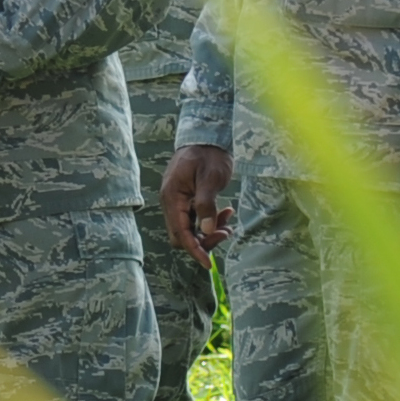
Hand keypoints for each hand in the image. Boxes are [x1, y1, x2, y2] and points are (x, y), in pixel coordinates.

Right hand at [162, 145, 233, 261]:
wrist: (206, 136)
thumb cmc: (208, 154)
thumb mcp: (210, 178)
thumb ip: (206, 204)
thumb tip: (206, 231)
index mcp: (172, 198)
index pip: (181, 233)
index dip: (195, 250)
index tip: (208, 264)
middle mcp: (171, 203)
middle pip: (182, 236)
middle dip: (204, 241)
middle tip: (225, 232)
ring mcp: (178, 202)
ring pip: (190, 229)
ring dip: (208, 232)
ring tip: (228, 223)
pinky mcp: (187, 201)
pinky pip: (196, 220)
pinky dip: (209, 221)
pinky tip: (225, 213)